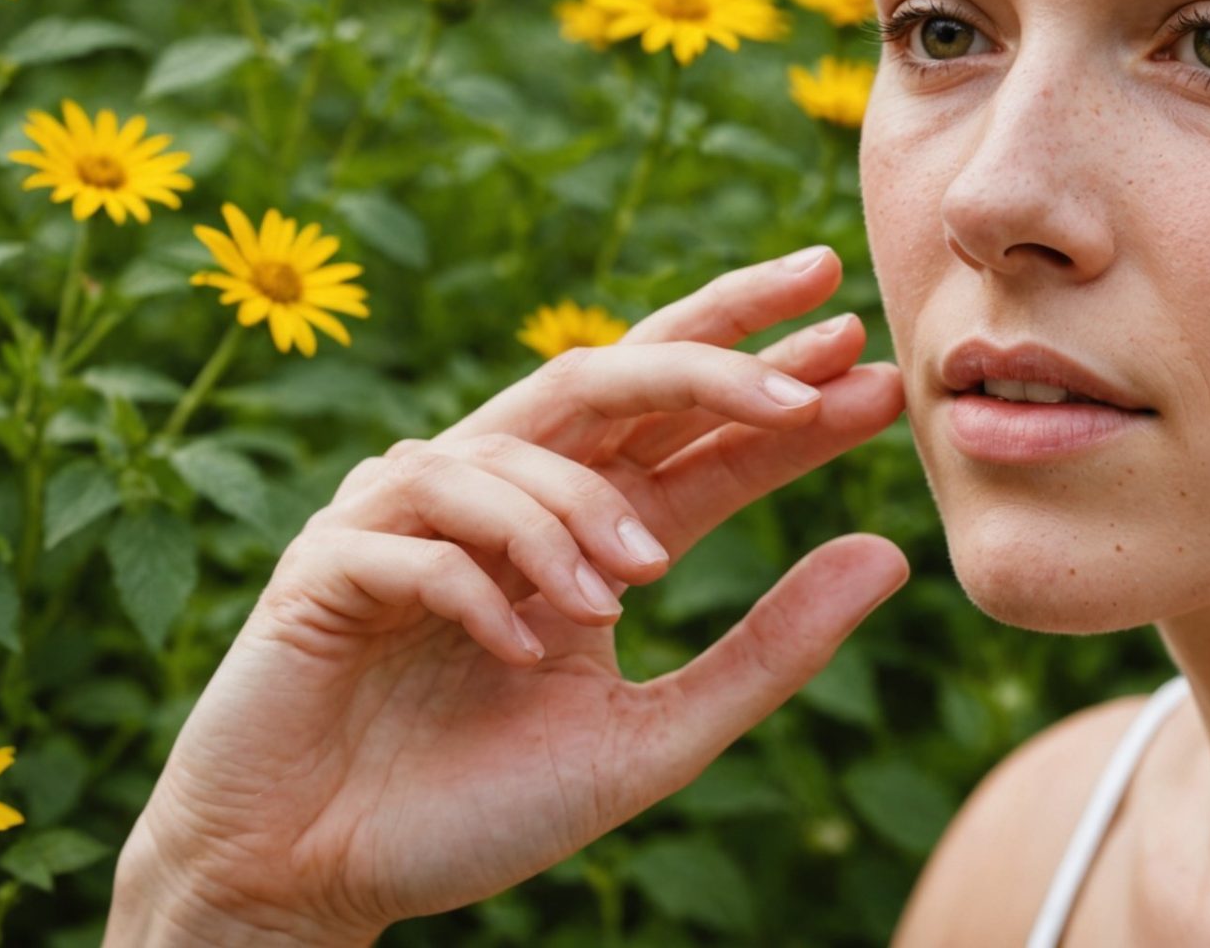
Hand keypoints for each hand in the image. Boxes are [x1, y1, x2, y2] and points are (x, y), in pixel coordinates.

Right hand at [106, 245, 909, 945]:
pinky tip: (520, 648)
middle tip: (818, 330)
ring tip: (637, 583)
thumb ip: (766, 653)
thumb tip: (892, 555)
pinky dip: (479, 585)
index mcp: (579, 536)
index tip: (872, 362)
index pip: (689, 437)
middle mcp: (500, 503)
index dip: (777, 393)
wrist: (316, 880)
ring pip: (513, 449)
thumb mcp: (652, 738)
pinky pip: (418, 539)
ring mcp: (408, 520)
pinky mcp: (328, 561)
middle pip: (609, 379)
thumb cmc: (475, 809)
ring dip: (584, 511)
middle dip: (715, 345)